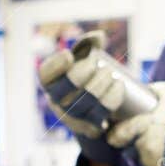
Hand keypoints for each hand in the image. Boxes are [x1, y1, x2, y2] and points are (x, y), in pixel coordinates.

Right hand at [38, 32, 129, 153]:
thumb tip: (99, 36)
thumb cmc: (88, 76)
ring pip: (81, 105)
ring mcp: (72, 118)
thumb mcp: (85, 59)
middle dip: (79, 76)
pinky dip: (110, 99)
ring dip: (98, 87)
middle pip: (62, 93)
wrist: (99, 107)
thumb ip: (88, 45)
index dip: (54, 66)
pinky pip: (99, 116)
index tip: (68, 55)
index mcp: (51, 82)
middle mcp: (56, 101)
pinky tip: (119, 85)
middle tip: (96, 63)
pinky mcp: (89, 128)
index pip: (45, 75)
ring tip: (111, 73)